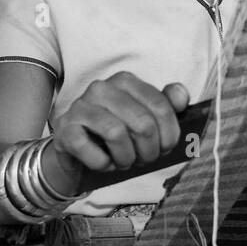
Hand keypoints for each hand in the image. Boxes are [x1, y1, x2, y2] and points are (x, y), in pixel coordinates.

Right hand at [42, 72, 189, 195]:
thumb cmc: (115, 137)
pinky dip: (103, 164)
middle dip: (149, 151)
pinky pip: (93, 151)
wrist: (75, 154)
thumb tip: (181, 96)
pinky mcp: (65, 129)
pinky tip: (103, 162)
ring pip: (117, 134)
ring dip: (126, 158)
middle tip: (143, 159)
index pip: (162, 107)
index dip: (169, 135)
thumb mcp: (143, 120)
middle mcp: (102, 88)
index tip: (164, 148)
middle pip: (143, 123)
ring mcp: (81, 107)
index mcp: (125, 81)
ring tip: (123, 162)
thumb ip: (166, 105)